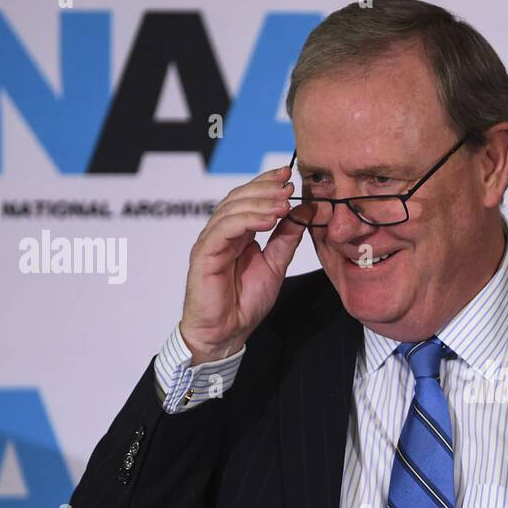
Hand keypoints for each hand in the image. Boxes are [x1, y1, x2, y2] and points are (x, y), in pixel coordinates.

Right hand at [179, 165, 310, 363]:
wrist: (227, 332)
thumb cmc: (245, 302)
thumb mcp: (275, 265)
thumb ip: (285, 239)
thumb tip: (304, 213)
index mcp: (237, 233)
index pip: (249, 199)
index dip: (266, 184)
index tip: (289, 175)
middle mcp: (221, 233)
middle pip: (239, 198)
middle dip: (264, 188)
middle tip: (288, 185)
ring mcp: (210, 242)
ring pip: (231, 210)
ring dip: (259, 203)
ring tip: (283, 202)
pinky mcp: (203, 254)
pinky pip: (223, 230)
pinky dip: (246, 221)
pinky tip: (268, 219)